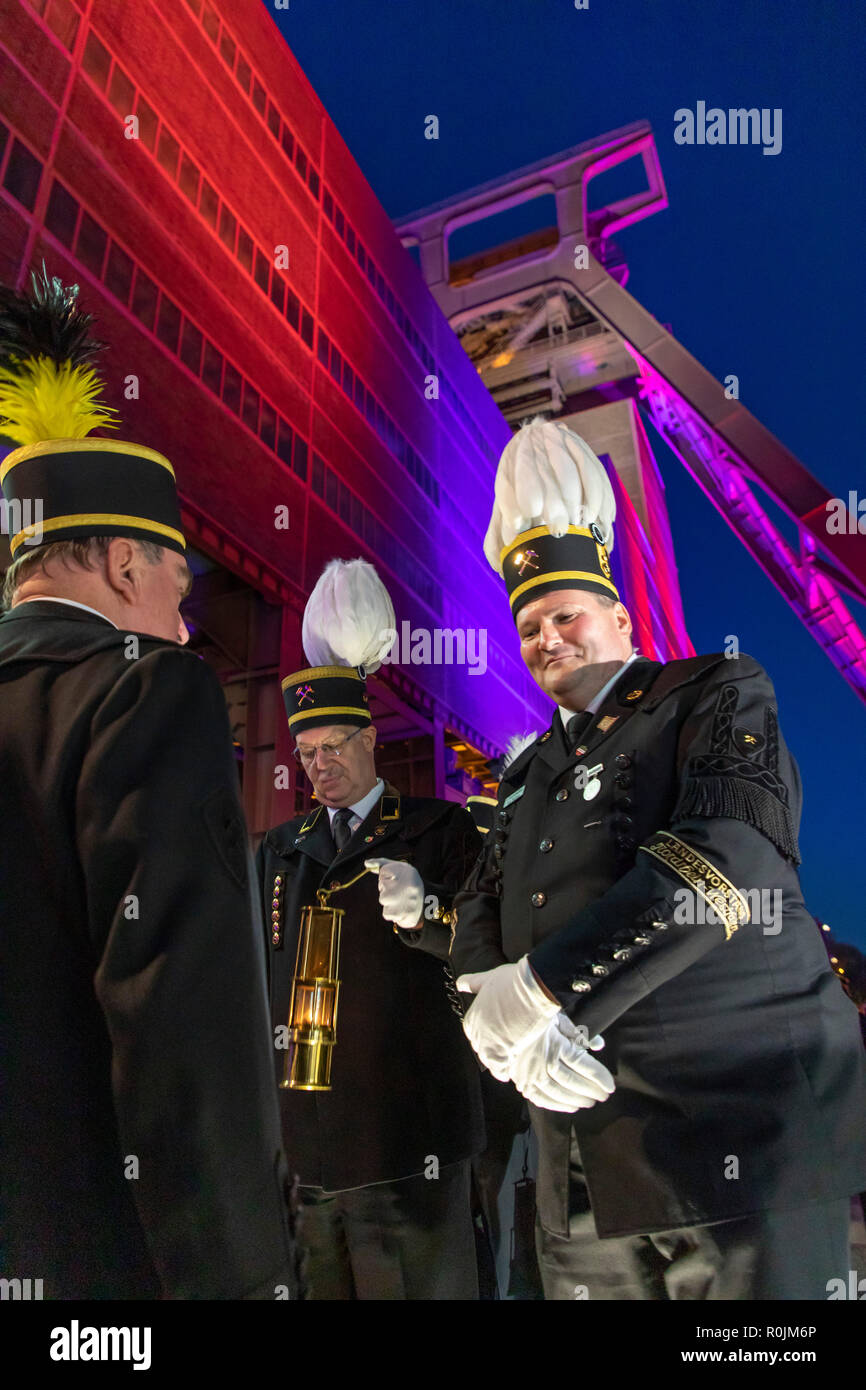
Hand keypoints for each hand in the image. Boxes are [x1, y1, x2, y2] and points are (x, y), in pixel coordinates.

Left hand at [363, 858, 424, 929]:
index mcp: (407, 872)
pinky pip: (386, 913)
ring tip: (403, 901)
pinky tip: (402, 909)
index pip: (383, 873)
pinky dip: (392, 913)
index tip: (400, 880)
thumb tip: (366, 863)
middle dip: (388, 890)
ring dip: (390, 902)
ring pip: (384, 901)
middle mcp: (406, 886)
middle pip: (382, 888)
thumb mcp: (399, 867)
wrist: (429, 903)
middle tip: (402, 892)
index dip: (389, 877)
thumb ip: (381, 863)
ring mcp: (404, 902)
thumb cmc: (409, 883)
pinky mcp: (401, 915)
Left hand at [455, 957, 559, 1078]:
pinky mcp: (503, 1052)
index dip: (486, 1035)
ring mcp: (488, 1043)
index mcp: (471, 1018)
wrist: (530, 989)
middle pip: (481, 1048)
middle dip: (492, 1048)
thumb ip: (473, 983)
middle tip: (505, 1045)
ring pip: (489, 1060)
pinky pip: (499, 1069)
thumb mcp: (488, 979)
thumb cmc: (512, 982)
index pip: (473, 1034)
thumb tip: (460, 984)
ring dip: (497, 1062)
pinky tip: (508, 1072)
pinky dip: (502, 1071)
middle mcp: (476, 1032)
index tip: (496, 1035)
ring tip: (507, 1061)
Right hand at [510, 1015, 613, 1112]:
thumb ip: (578, 1032)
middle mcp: (543, 1060)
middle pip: (572, 1080)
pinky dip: (557, 1105)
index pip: (582, 1063)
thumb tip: (599, 1044)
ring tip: (590, 1102)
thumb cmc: (534, 1018)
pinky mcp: (521, 1081)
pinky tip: (570, 1107)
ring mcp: (530, 1073)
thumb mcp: (557, 1018)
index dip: (598, 1076)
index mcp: (555, 1043)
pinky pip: (541, 1098)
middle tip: (603, 1096)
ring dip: (576, 1100)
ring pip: (558, 1092)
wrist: (502, 1023)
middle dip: (591, 1090)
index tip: (610, 1085)